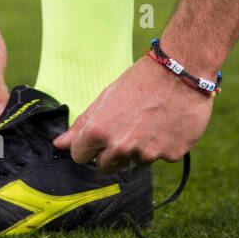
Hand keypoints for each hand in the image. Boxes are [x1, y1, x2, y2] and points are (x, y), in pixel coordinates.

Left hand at [52, 54, 214, 171]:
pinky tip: (167, 122)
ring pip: (135, 161)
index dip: (88, 146)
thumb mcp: (106, 98)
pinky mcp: (171, 155)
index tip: (98, 136)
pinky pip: (161, 156)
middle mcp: (122, 147)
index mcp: (100, 131)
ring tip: (150, 120)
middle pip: (106, 166)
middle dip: (111, 152)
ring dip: (140, 148)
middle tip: (126, 127)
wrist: (180, 71)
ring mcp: (148, 154)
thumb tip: (59, 144)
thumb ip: (81, 125)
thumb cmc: (140, 80)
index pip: (80, 156)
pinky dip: (162, 144)